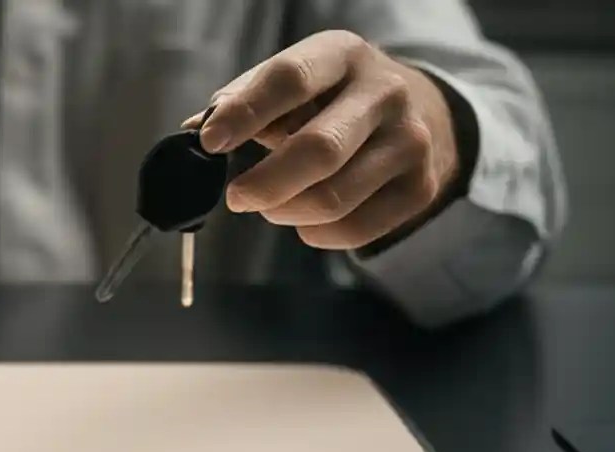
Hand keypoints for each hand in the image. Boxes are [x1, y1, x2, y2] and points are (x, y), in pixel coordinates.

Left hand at [183, 30, 460, 249]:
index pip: (290, 79)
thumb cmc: (329, 99)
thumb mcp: (293, 81)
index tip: (209, 142)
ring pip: (332, 199)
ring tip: (272, 205)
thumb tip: (193, 132)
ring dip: (286, 212)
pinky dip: (315, 234)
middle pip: (318, 150)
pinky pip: (353, 231)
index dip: (245, 113)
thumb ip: (242, 101)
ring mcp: (410, 141)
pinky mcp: (420, 188)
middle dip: (265, 183)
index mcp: (342, 54)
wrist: (418, 114)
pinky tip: (307, 219)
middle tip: (236, 197)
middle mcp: (385, 92)